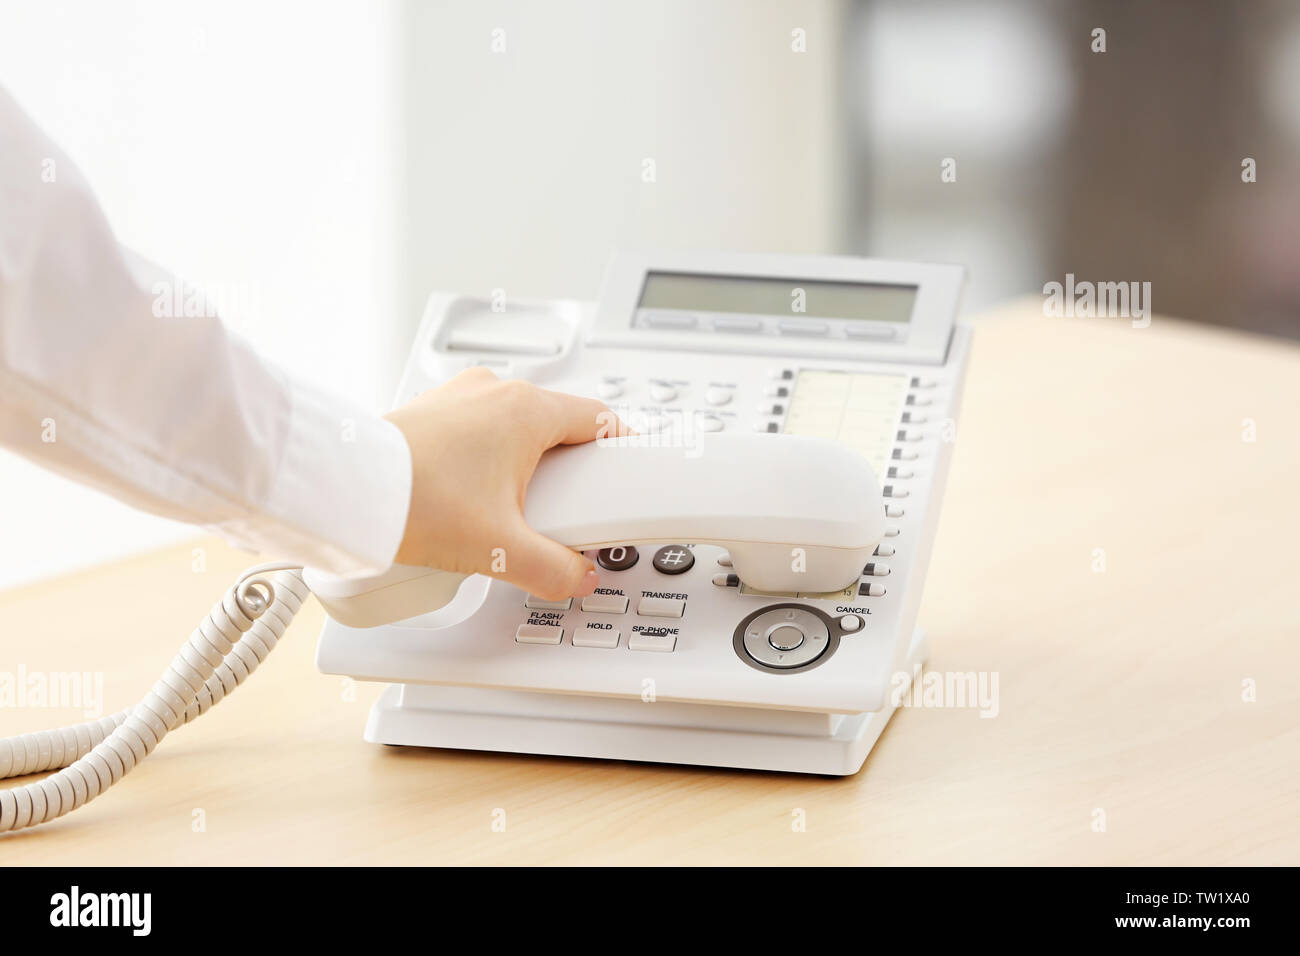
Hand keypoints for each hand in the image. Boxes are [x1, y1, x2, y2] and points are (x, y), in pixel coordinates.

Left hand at [384, 367, 629, 599]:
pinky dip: (483, 458)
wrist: (346, 490)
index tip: (623, 464)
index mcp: (526, 409)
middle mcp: (494, 391)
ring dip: (520, 463)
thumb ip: (554, 568)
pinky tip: (469, 497)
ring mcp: (458, 397)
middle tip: (561, 506)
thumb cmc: (415, 499)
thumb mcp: (502, 549)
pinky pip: (475, 430)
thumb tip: (575, 575)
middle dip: (564, 467)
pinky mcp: (428, 412)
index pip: (598, 417)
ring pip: (512, 426)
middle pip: (554, 424)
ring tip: (507, 509)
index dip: (618, 445)